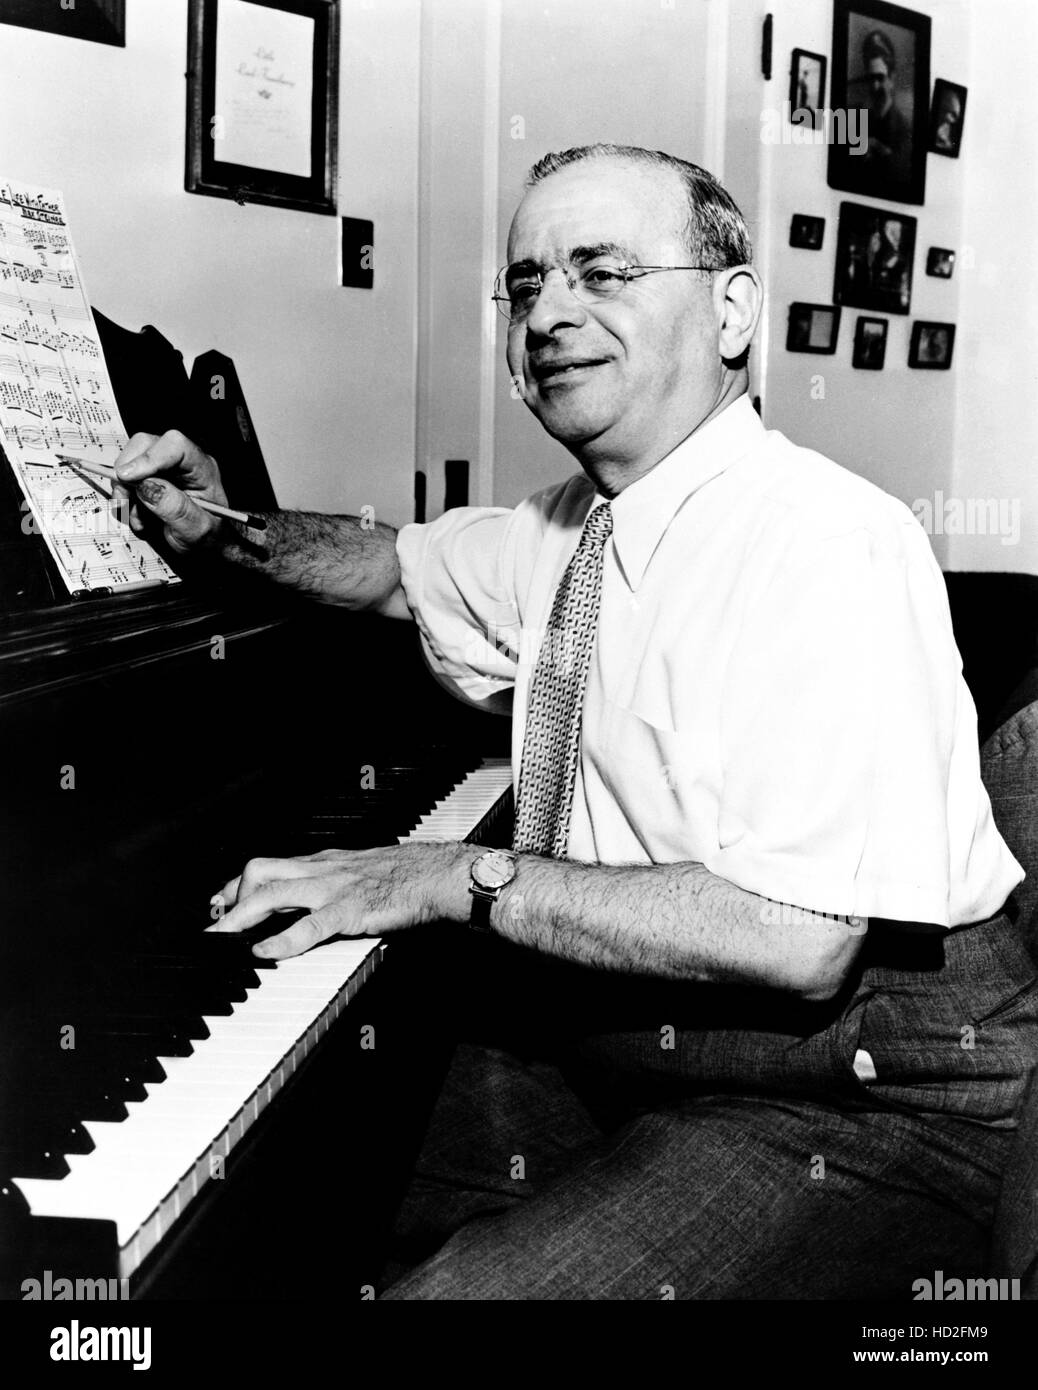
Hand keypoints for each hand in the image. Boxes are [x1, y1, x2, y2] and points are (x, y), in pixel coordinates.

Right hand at [113, 430, 228, 552]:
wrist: (205, 546)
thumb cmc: (208, 537)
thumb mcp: (196, 530)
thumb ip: (175, 508)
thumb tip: (147, 486)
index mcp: (202, 469)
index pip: (176, 446)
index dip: (149, 457)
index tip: (127, 477)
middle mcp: (183, 462)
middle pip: (146, 444)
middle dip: (128, 472)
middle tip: (123, 500)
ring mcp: (165, 467)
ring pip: (132, 459)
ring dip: (124, 488)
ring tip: (134, 516)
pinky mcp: (150, 477)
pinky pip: (127, 476)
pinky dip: (125, 496)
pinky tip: (137, 516)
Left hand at [206, 843, 471, 958]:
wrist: (438, 874)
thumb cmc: (407, 876)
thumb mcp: (361, 872)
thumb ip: (335, 883)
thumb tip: (315, 901)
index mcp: (324, 861)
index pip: (270, 865)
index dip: (239, 883)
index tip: (220, 901)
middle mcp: (321, 869)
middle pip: (260, 871)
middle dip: (230, 897)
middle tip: (215, 923)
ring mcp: (332, 888)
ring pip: (272, 893)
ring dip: (240, 916)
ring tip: (221, 938)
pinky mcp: (348, 910)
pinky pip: (307, 926)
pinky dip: (280, 940)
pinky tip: (263, 952)